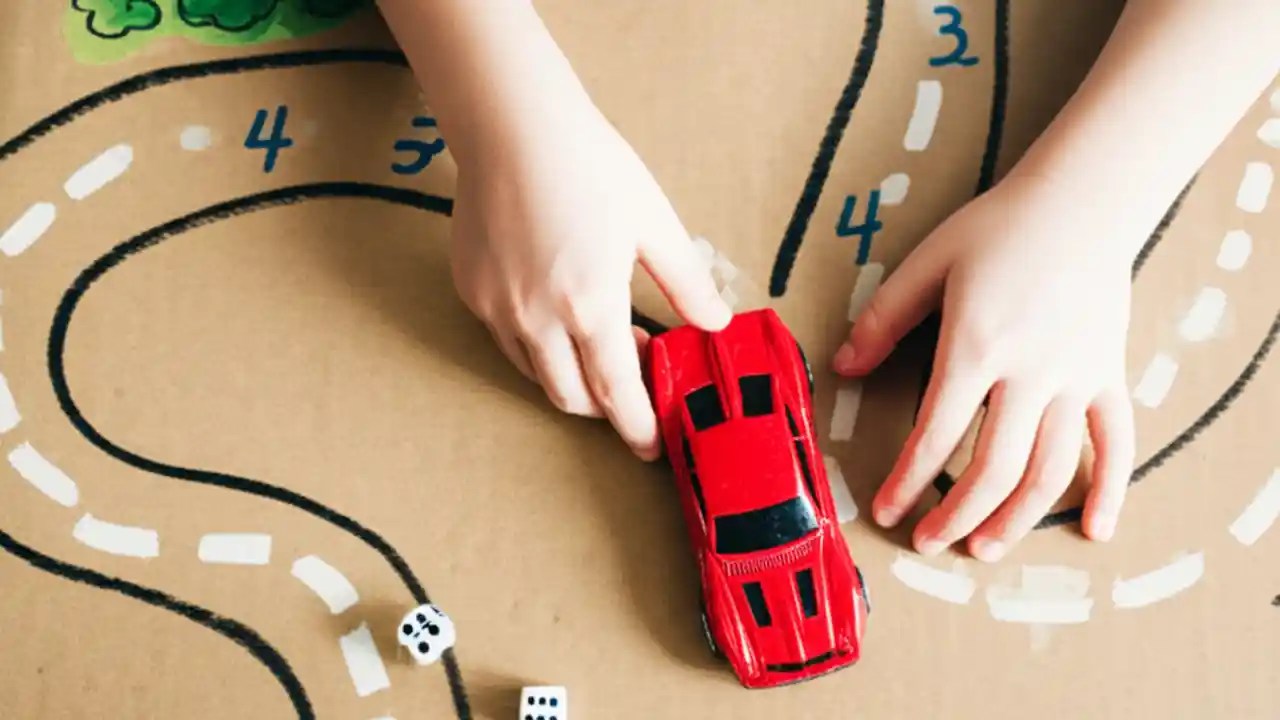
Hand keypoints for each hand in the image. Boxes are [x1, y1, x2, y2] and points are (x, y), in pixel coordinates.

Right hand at [449, 101, 730, 460]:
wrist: (513, 124)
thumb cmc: (591, 166)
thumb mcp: (655, 224)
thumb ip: (686, 282)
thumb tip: (715, 324)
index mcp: (590, 306)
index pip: (617, 394)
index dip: (638, 428)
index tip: (651, 448)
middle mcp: (536, 319)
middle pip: (571, 398)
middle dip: (606, 406)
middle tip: (635, 382)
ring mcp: (496, 307)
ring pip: (535, 374)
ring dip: (571, 375)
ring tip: (602, 335)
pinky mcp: (471, 290)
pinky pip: (507, 339)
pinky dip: (538, 344)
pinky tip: (559, 308)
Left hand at [833, 178, 1136, 560]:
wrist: (1083, 199)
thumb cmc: (999, 227)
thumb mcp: (927, 263)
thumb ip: (882, 319)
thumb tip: (843, 367)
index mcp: (976, 347)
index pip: (935, 434)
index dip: (906, 480)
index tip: (885, 511)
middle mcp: (1029, 374)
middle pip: (993, 467)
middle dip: (956, 514)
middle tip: (928, 543)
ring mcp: (1076, 378)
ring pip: (1050, 468)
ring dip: (1016, 518)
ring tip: (984, 549)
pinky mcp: (1109, 376)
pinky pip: (1117, 443)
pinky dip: (1110, 490)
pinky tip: (1096, 530)